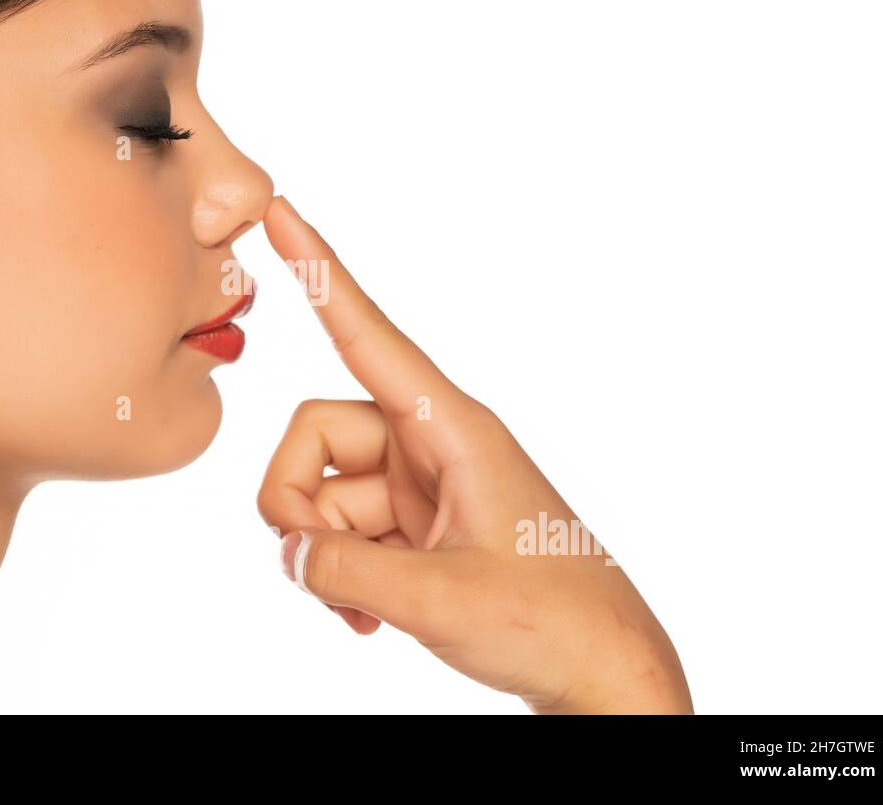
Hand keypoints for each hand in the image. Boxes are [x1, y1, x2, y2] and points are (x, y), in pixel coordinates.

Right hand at [258, 195, 691, 713]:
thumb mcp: (440, 599)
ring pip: (322, 490)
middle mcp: (431, 442)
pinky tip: (367, 616)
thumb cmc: (551, 621)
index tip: (283, 212)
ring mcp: (421, 484)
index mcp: (451, 428)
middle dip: (294, 504)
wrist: (599, 670)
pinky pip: (342, 529)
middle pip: (315, 435)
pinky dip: (338, 571)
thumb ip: (343, 568)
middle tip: (312, 570)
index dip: (321, 273)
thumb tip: (285, 549)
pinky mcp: (416, 523)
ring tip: (362, 608)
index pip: (369, 336)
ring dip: (320, 554)